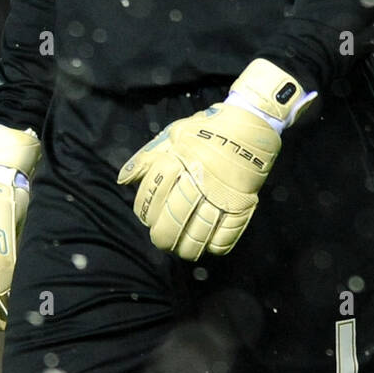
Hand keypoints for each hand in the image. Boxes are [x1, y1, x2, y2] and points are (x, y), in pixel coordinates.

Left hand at [117, 60, 315, 260]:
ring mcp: (223, 193)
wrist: (251, 123)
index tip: (146, 217)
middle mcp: (200, 179)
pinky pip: (229, 232)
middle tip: (161, 240)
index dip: (145, 210)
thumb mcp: (173, 134)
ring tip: (181, 250)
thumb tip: (122, 180)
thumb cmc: (207, 129)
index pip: (154, 193)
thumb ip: (147, 157)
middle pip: (176, 217)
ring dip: (188, 246)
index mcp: (180, 160)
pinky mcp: (244, 202)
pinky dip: (217, 245)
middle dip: (164, 235)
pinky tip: (208, 247)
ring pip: (201, 230)